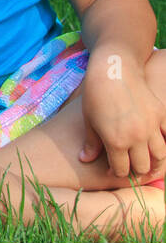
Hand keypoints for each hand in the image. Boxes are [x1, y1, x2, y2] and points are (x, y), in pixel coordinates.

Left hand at [79, 50, 165, 179]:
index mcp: (116, 141)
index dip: (117, 173)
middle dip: (136, 171)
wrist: (114, 69)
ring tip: (146, 162)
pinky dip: (164, 143)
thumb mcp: (89, 119)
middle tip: (131, 168)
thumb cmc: (96, 94)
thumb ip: (91, 143)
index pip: (122, 170)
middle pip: (143, 167)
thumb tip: (85, 160)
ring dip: (153, 162)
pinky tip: (156, 145)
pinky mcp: (162, 115)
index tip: (113, 171)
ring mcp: (152, 126)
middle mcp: (137, 137)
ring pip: (160, 156)